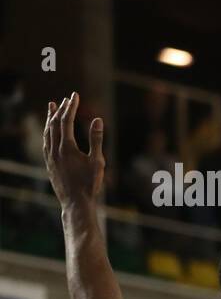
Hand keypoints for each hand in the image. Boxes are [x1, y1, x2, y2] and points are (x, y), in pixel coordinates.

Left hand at [43, 93, 104, 207]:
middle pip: (55, 123)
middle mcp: (55, 150)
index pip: (66, 120)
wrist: (76, 203)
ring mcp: (50, 157)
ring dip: (50, 118)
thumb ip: (96, 139)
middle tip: (67, 99)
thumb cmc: (90, 184)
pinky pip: (45, 142)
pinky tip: (50, 130)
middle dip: (61, 109)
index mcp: (66, 147)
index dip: (71, 107)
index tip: (75, 96)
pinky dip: (48, 130)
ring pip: (47, 131)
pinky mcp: (49, 163)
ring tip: (51, 106)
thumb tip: (97, 120)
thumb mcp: (97, 161)